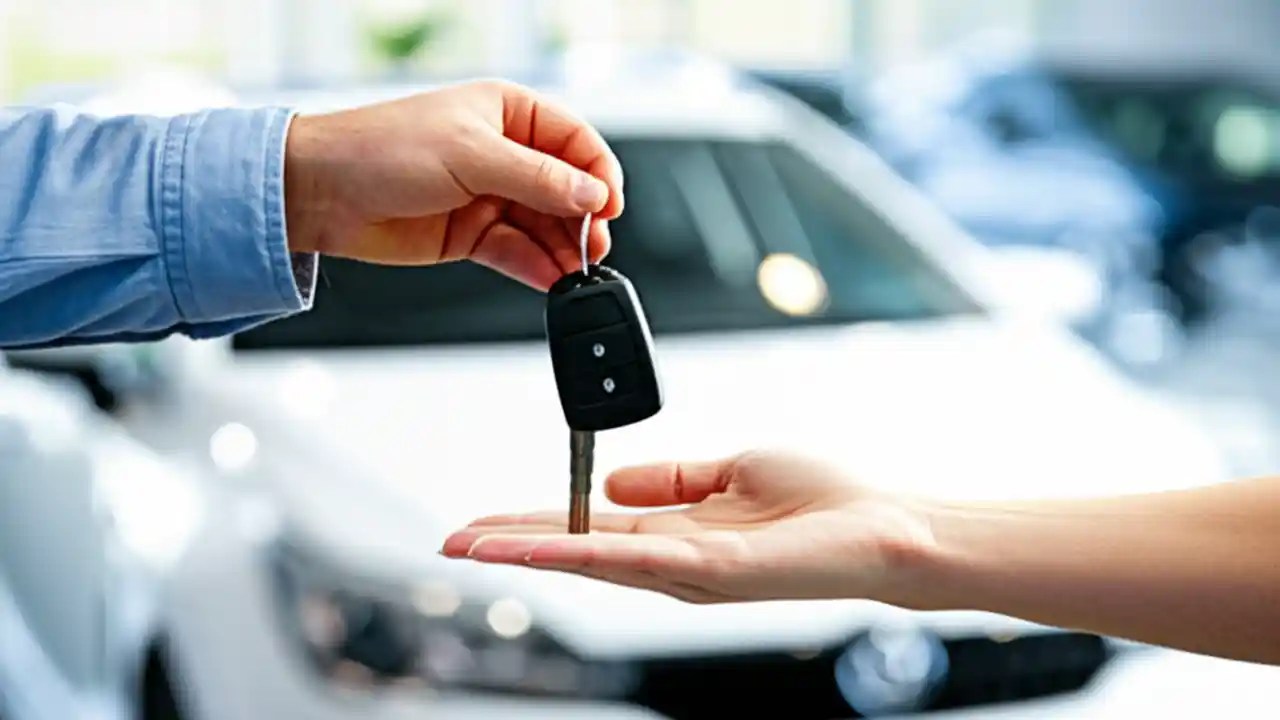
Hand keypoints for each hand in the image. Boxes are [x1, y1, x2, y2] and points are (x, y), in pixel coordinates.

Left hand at [283, 80, 623, 290]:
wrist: (321, 193)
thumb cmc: (379, 149)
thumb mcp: (471, 156)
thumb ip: (538, 178)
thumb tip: (592, 194)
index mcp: (507, 113)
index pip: (575, 140)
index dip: (598, 173)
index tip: (609, 205)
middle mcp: (503, 153)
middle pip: (566, 189)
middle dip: (584, 218)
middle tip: (594, 244)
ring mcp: (489, 196)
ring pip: (545, 226)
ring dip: (564, 249)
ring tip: (576, 270)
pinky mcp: (472, 235)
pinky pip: (518, 252)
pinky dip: (537, 267)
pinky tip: (552, 279)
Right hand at [440, 451, 937, 604]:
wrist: (886, 528)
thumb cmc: (826, 501)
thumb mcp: (734, 468)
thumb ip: (674, 477)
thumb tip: (618, 481)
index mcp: (678, 531)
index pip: (591, 526)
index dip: (537, 519)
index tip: (487, 518)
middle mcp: (674, 560)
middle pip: (577, 547)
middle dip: (512, 543)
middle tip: (452, 540)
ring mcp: (687, 572)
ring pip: (589, 558)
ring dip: (526, 548)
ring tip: (472, 544)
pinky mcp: (708, 573)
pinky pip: (628, 559)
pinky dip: (575, 550)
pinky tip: (535, 544)